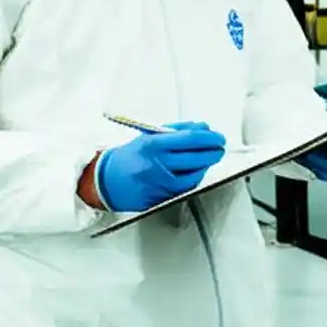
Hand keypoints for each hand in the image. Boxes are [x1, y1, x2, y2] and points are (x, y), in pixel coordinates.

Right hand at [96, 121, 225, 211]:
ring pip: (194, 175)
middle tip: (219, 147)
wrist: (106, 181)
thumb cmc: (128, 157)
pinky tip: (196, 171)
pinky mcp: (162, 198)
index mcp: (152, 146)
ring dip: (206, 165)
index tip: (218, 137)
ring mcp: (160, 184)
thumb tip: (202, 128)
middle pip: (196, 158)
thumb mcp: (149, 137)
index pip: (190, 139)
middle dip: (213, 151)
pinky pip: (186, 188)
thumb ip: (177, 131)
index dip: (209, 138)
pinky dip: (195, 178)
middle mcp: (157, 166)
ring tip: (208, 157)